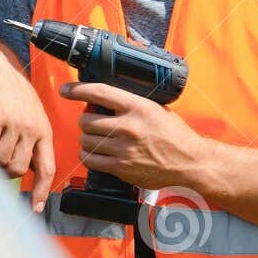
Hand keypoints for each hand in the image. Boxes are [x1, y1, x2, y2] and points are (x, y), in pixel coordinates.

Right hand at [0, 51, 54, 211]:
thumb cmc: (13, 93)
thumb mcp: (32, 115)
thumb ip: (32, 140)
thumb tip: (27, 170)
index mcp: (44, 131)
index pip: (47, 168)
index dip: (41, 191)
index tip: (35, 209)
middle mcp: (32, 129)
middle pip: (19, 170)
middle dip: (5, 171)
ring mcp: (14, 124)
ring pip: (2, 161)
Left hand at [61, 82, 211, 190]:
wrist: (190, 162)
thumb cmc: (175, 135)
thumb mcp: (156, 109)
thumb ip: (131, 103)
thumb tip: (105, 98)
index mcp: (137, 107)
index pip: (99, 92)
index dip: (77, 90)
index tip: (66, 90)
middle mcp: (128, 126)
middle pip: (86, 120)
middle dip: (85, 120)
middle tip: (92, 122)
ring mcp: (123, 148)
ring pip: (85, 140)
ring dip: (86, 139)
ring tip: (96, 138)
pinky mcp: (121, 168)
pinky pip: (90, 160)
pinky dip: (88, 155)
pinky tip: (95, 153)